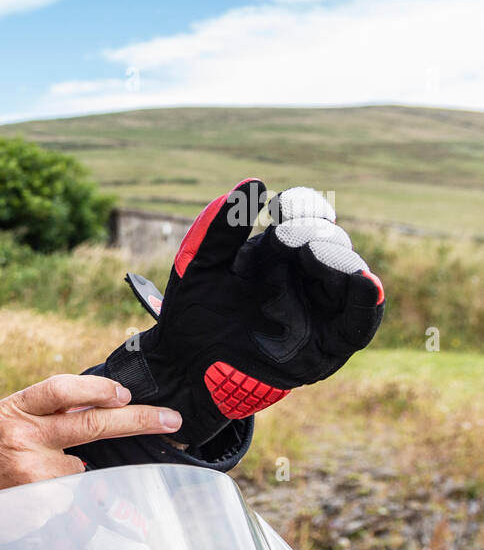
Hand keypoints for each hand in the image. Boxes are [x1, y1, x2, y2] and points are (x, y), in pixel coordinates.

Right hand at [0, 374, 180, 503]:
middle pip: (91, 424)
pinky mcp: (37, 504)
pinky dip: (58, 499)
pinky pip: (66, 499)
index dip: (97, 389)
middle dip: (138, 420)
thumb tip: (104, 403)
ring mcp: (30, 473)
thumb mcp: (5, 419)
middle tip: (170, 419)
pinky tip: (29, 497)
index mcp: (15, 409)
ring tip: (32, 478)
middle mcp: (22, 436)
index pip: (61, 389)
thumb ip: (46, 412)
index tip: (125, 394)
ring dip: (68, 474)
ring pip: (79, 469)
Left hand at [103, 181, 384, 446]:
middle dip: (313, 235)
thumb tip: (254, 183)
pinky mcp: (331, 345)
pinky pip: (361, 322)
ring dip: (339, 260)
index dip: (303, 208)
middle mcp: (305, 277)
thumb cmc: (191, 315)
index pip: (306, 219)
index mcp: (278, 253)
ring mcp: (321, 309)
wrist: (181, 366)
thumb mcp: (199, 267)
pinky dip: (368, 302)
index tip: (285, 205)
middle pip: (330, 243)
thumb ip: (220, 229)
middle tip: (284, 238)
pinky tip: (366, 283)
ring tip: (313, 252)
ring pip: (350, 276)